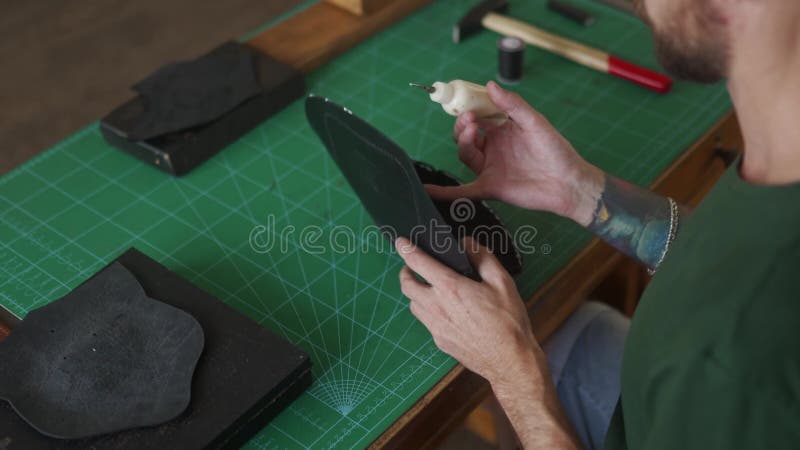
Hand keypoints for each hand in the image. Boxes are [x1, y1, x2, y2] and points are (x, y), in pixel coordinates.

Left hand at [395, 236, 543, 385]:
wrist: (510, 361)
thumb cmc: (508, 322)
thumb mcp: (502, 282)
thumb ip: (482, 257)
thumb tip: (468, 243)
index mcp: (451, 288)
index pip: (418, 263)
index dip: (406, 249)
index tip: (400, 242)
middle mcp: (437, 307)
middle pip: (406, 286)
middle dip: (405, 272)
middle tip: (413, 267)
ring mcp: (436, 326)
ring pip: (413, 305)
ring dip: (415, 293)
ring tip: (427, 288)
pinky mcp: (440, 341)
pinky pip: (426, 321)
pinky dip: (427, 311)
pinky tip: (443, 310)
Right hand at [427, 81, 603, 225]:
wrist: (569, 182)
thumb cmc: (556, 151)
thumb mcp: (535, 122)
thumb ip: (512, 105)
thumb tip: (490, 85)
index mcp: (503, 130)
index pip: (478, 115)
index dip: (468, 107)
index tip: (465, 98)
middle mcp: (493, 148)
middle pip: (466, 135)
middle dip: (463, 124)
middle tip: (470, 117)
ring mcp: (490, 168)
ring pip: (465, 154)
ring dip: (463, 141)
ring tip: (471, 130)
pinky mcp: (490, 187)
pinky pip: (463, 190)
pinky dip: (445, 192)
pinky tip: (429, 190)